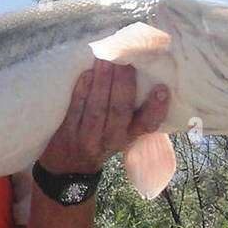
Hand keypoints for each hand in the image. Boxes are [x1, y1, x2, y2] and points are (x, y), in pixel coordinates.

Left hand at [37, 60, 168, 172]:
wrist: (66, 169)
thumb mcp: (120, 135)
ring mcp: (86, 137)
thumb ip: (132, 115)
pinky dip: (81, 91)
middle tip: (127, 59)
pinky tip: (87, 73)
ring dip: (102, 82)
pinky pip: (75, 110)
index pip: (146, 126)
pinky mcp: (66, 133)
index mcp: (127, 138)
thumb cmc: (99, 143)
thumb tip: (148, 75)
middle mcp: (109, 139)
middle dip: (124, 84)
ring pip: (97, 109)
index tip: (162, 89)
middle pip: (119, 112)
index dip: (155, 109)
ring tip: (106, 59)